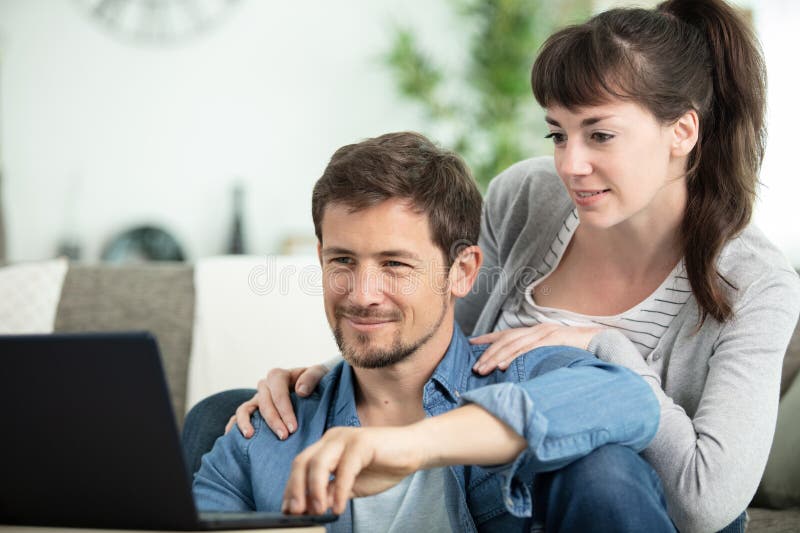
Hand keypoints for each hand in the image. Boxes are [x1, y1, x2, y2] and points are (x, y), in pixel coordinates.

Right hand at [224, 365, 328, 439]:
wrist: (312, 386)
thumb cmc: (316, 381)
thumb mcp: (319, 373)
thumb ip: (311, 377)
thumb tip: (300, 391)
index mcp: (278, 376)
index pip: (278, 393)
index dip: (285, 411)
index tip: (293, 428)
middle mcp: (264, 385)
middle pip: (264, 403)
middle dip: (273, 421)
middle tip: (284, 437)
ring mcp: (256, 397)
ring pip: (245, 408)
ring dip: (246, 423)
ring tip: (250, 436)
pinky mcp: (252, 408)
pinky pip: (238, 416)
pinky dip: (233, 425)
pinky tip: (233, 438)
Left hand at [281, 426, 424, 514]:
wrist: (413, 450)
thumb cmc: (383, 466)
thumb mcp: (351, 485)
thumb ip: (331, 491)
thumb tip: (309, 508)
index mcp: (326, 446)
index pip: (300, 465)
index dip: (291, 489)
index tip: (289, 512)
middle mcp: (332, 438)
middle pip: (302, 462)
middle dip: (296, 489)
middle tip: (297, 513)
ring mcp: (346, 438)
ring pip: (318, 463)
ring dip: (314, 491)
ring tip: (318, 511)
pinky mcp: (362, 442)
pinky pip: (344, 468)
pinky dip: (339, 490)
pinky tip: (339, 507)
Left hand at [469, 324, 601, 374]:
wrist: (601, 341)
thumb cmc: (576, 350)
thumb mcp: (553, 350)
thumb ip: (537, 354)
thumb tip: (519, 368)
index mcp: (536, 331)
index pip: (506, 334)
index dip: (488, 338)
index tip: (471, 343)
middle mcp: (537, 330)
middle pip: (506, 341)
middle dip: (489, 354)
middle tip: (476, 368)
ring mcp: (544, 334)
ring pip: (514, 345)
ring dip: (497, 358)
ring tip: (484, 369)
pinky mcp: (552, 341)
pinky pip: (529, 350)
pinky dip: (514, 358)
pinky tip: (503, 366)